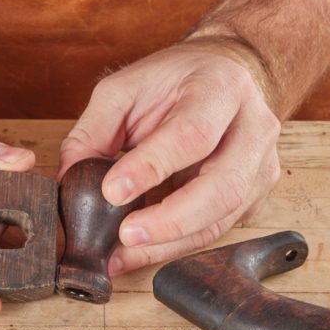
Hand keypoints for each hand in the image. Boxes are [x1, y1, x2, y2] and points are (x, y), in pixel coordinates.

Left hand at [59, 40, 281, 274]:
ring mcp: (260, 164)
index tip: (112, 191)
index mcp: (221, 87)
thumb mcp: (125, 89)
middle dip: (171, 219)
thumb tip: (68, 179)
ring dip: (171, 242)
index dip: (152, 166)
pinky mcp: (255, 194)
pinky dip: (177, 245)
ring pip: (223, 216)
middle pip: (223, 186)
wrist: (222, 75)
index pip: (193, 134)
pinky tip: (141, 252)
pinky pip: (218, 229)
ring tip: (124, 253)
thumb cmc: (174, 81)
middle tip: (125, 235)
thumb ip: (94, 130)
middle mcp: (253, 127)